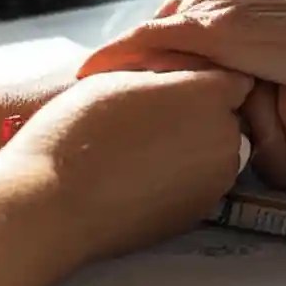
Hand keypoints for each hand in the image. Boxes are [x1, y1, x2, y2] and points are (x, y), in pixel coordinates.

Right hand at [2, 69, 252, 261]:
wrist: (53, 202)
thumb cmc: (77, 131)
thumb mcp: (121, 76)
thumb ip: (167, 70)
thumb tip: (188, 72)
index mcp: (209, 96)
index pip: (233, 79)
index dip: (203, 78)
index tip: (173, 83)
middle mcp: (225, 139)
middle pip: (227, 117)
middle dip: (201, 113)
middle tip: (150, 116)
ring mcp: (215, 182)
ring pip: (215, 153)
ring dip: (192, 146)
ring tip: (140, 147)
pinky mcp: (198, 214)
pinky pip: (199, 185)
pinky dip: (180, 177)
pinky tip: (139, 174)